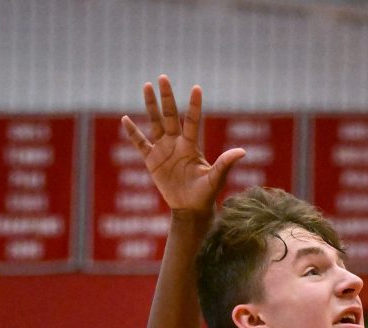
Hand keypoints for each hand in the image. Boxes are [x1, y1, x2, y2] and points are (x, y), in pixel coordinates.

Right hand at [122, 75, 244, 213]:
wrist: (191, 209)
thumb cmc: (205, 195)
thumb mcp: (215, 179)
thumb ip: (225, 164)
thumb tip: (242, 152)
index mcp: (191, 146)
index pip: (192, 121)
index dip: (194, 105)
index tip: (197, 88)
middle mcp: (176, 143)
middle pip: (169, 116)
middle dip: (166, 97)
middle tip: (163, 77)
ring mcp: (163, 150)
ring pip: (154, 123)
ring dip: (150, 106)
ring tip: (146, 86)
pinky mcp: (152, 161)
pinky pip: (140, 144)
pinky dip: (133, 133)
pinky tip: (125, 119)